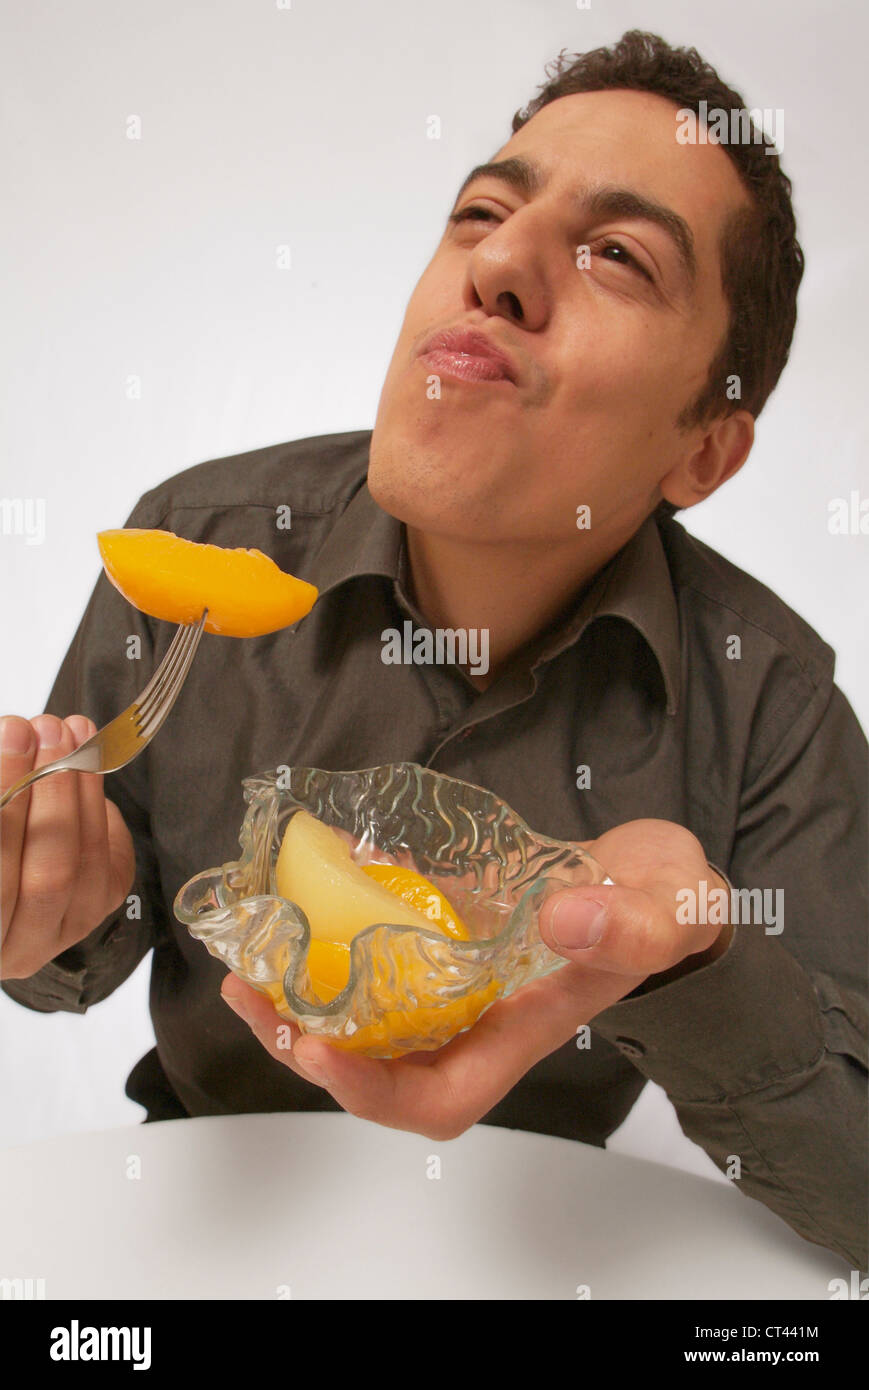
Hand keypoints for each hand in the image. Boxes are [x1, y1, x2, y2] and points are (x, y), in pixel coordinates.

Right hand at [0, 714, 135, 978]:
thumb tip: (15, 736)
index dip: (5, 793)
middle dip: (46, 791)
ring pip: (82, 863)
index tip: (12, 732)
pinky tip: (87, 761)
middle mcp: (18, 949)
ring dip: (78, 788)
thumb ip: (0, 792)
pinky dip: (97, 803)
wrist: (7, 877)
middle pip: (46, 875)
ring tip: (70, 732)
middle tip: (45, 728)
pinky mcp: (100, 907)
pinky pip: (107, 855)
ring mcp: (65, 932)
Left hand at [220, 818, 732, 1138]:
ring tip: (254, 951)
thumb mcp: (667, 910)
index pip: (438, 1097)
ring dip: (306, 989)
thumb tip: (562, 919)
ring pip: (367, 1007)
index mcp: (522, 1030)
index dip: (371, 1090)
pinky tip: (313, 881)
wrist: (659, 878)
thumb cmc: (669, 908)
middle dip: (307, 1039)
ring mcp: (457, 975)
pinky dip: (339, 925)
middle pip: (379, 1062)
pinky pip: (380, 944)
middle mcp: (477, 1015)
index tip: (319, 1048)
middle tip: (252, 992)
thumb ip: (630, 924)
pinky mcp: (447, 931)